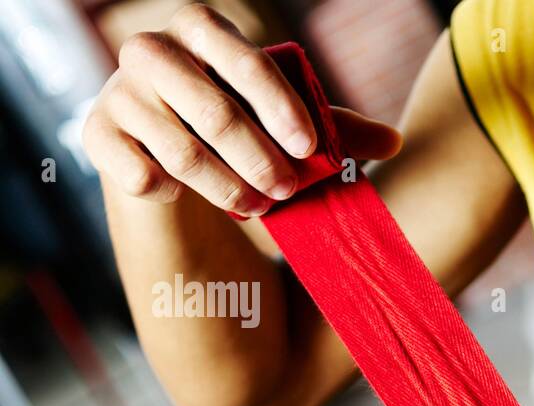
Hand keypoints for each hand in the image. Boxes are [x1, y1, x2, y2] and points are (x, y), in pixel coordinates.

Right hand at [83, 3, 399, 215]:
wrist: (172, 163)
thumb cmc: (242, 132)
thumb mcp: (288, 129)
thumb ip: (337, 130)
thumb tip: (396, 140)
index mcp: (202, 31)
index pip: (243, 59)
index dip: (279, 105)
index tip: (310, 149)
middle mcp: (152, 52)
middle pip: (212, 110)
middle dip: (258, 158)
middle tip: (287, 190)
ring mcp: (118, 93)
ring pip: (180, 152)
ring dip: (228, 187)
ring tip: (257, 205)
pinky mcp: (97, 136)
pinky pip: (139, 174)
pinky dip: (173, 194)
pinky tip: (188, 198)